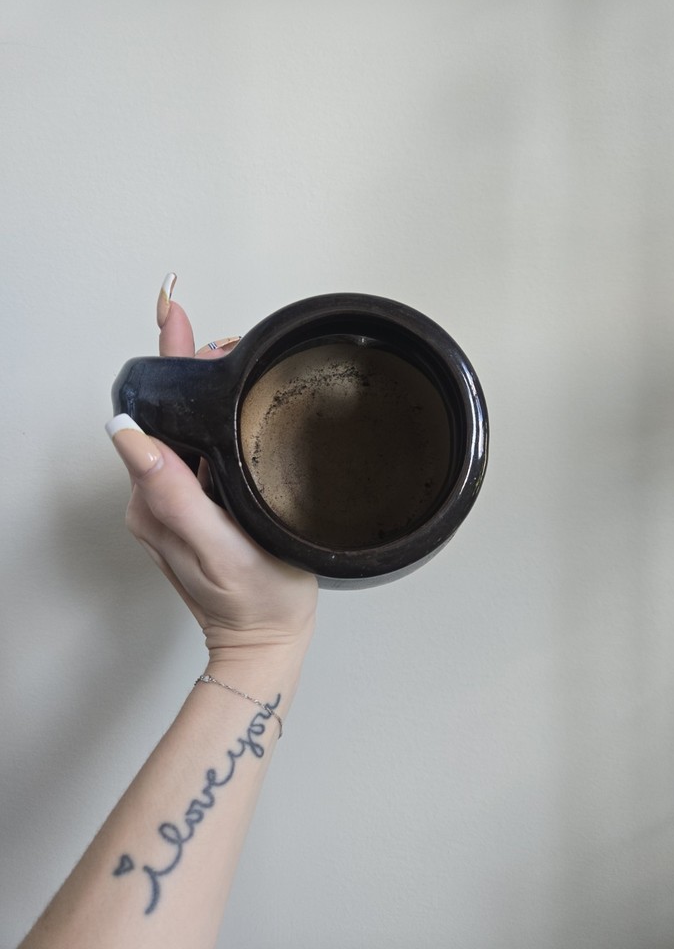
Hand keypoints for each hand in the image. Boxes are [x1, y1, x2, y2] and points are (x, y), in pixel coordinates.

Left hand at [107, 275, 316, 666]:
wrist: (266, 641)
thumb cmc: (254, 600)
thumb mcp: (217, 545)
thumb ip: (171, 492)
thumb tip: (126, 433)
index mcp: (157, 498)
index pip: (153, 414)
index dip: (168, 360)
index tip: (175, 313)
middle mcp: (159, 495)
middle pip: (169, 415)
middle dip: (193, 369)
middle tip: (228, 340)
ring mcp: (178, 501)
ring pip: (186, 429)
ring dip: (206, 391)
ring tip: (237, 360)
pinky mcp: (199, 507)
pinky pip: (199, 450)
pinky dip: (217, 419)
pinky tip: (236, 408)